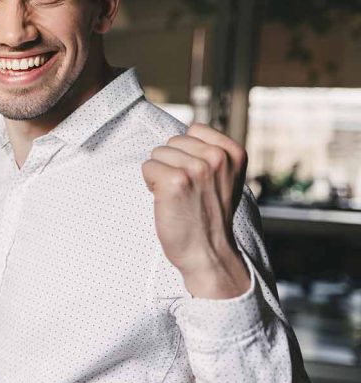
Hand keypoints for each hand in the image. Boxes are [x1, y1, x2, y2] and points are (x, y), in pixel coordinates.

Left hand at [141, 123, 250, 298]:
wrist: (209, 253)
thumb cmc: (211, 216)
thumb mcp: (225, 178)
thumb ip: (213, 153)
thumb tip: (189, 130)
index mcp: (234, 153)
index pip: (194, 129)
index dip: (187, 153)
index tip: (199, 178)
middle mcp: (218, 157)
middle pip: (173, 141)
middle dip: (172, 163)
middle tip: (187, 191)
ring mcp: (197, 168)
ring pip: (158, 153)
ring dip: (160, 174)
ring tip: (178, 196)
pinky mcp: (175, 181)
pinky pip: (147, 167)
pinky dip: (150, 184)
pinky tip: (166, 201)